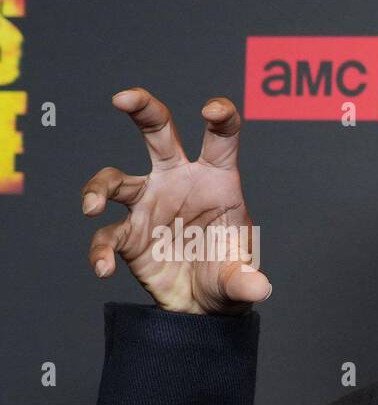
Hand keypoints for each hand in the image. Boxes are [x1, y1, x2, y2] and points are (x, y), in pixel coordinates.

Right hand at [81, 88, 270, 314]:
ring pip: (115, 179)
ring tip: (92, 207)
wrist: (203, 306)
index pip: (221, 139)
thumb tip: (259, 289)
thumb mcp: (241, 278)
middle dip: (142, 108)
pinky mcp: (128, 234)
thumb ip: (247, 281)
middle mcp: (178, 182)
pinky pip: (106, 235)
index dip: (220, 117)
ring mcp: (148, 204)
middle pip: (157, 133)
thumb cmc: (226, 274)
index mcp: (217, 180)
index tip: (211, 111)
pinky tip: (102, 269)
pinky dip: (99, 251)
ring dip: (98, 187)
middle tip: (123, 97)